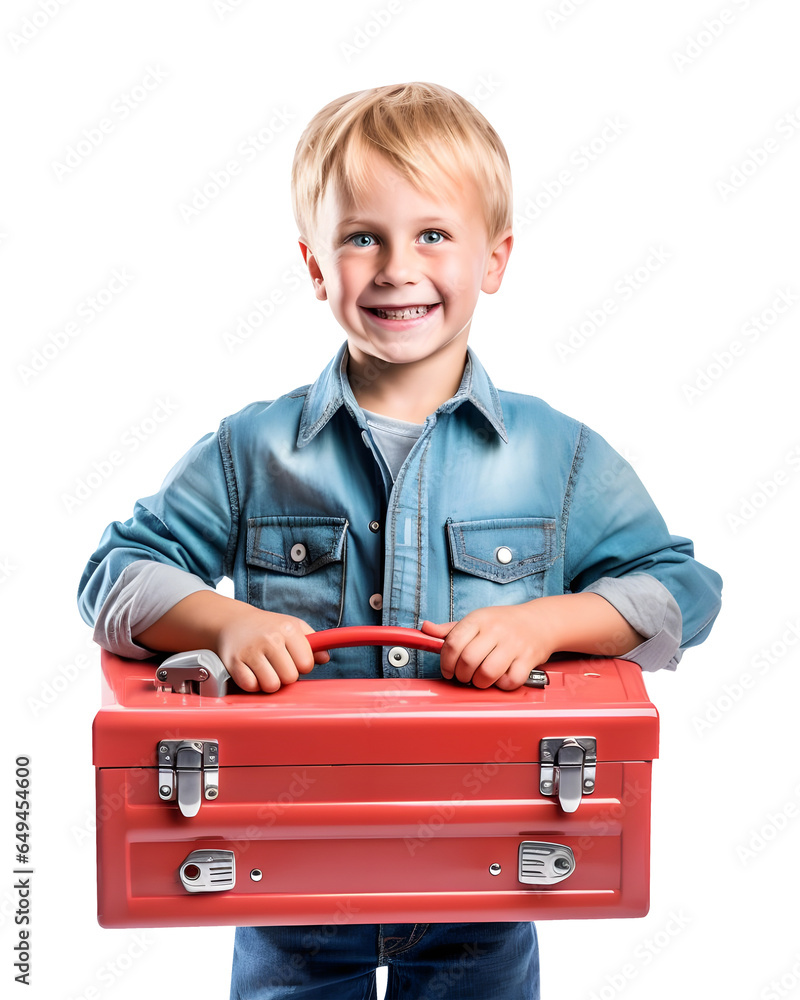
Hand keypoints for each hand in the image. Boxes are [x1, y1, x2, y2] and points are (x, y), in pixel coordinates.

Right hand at [217, 605, 329, 692]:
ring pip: (271, 685)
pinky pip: (251, 686)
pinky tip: (252, 672)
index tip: (294, 659)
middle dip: (286, 676)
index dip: (302, 665)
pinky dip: (252, 684)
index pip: (306, 663)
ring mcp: (251, 650)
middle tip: (277, 665)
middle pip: (290, 677)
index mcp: (288, 629)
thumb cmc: (268, 627)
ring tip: (266, 670)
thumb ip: (313, 641)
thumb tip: (325, 658)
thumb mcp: (293, 626)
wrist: (233, 622)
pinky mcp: (234, 662)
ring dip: (270, 682)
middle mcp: (270, 638)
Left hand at [420, 604, 554, 690]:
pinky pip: (510, 680)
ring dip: (480, 683)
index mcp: (479, 619)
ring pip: (487, 673)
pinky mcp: (528, 658)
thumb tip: (425, 629)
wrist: (541, 621)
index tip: (447, 670)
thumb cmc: (504, 623)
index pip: (452, 643)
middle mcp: (495, 629)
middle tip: (464, 677)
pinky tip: (501, 678)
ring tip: (481, 679)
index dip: (445, 662)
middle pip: (467, 661)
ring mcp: (513, 644)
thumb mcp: (477, 620)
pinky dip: (502, 685)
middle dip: (461, 675)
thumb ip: (450, 629)